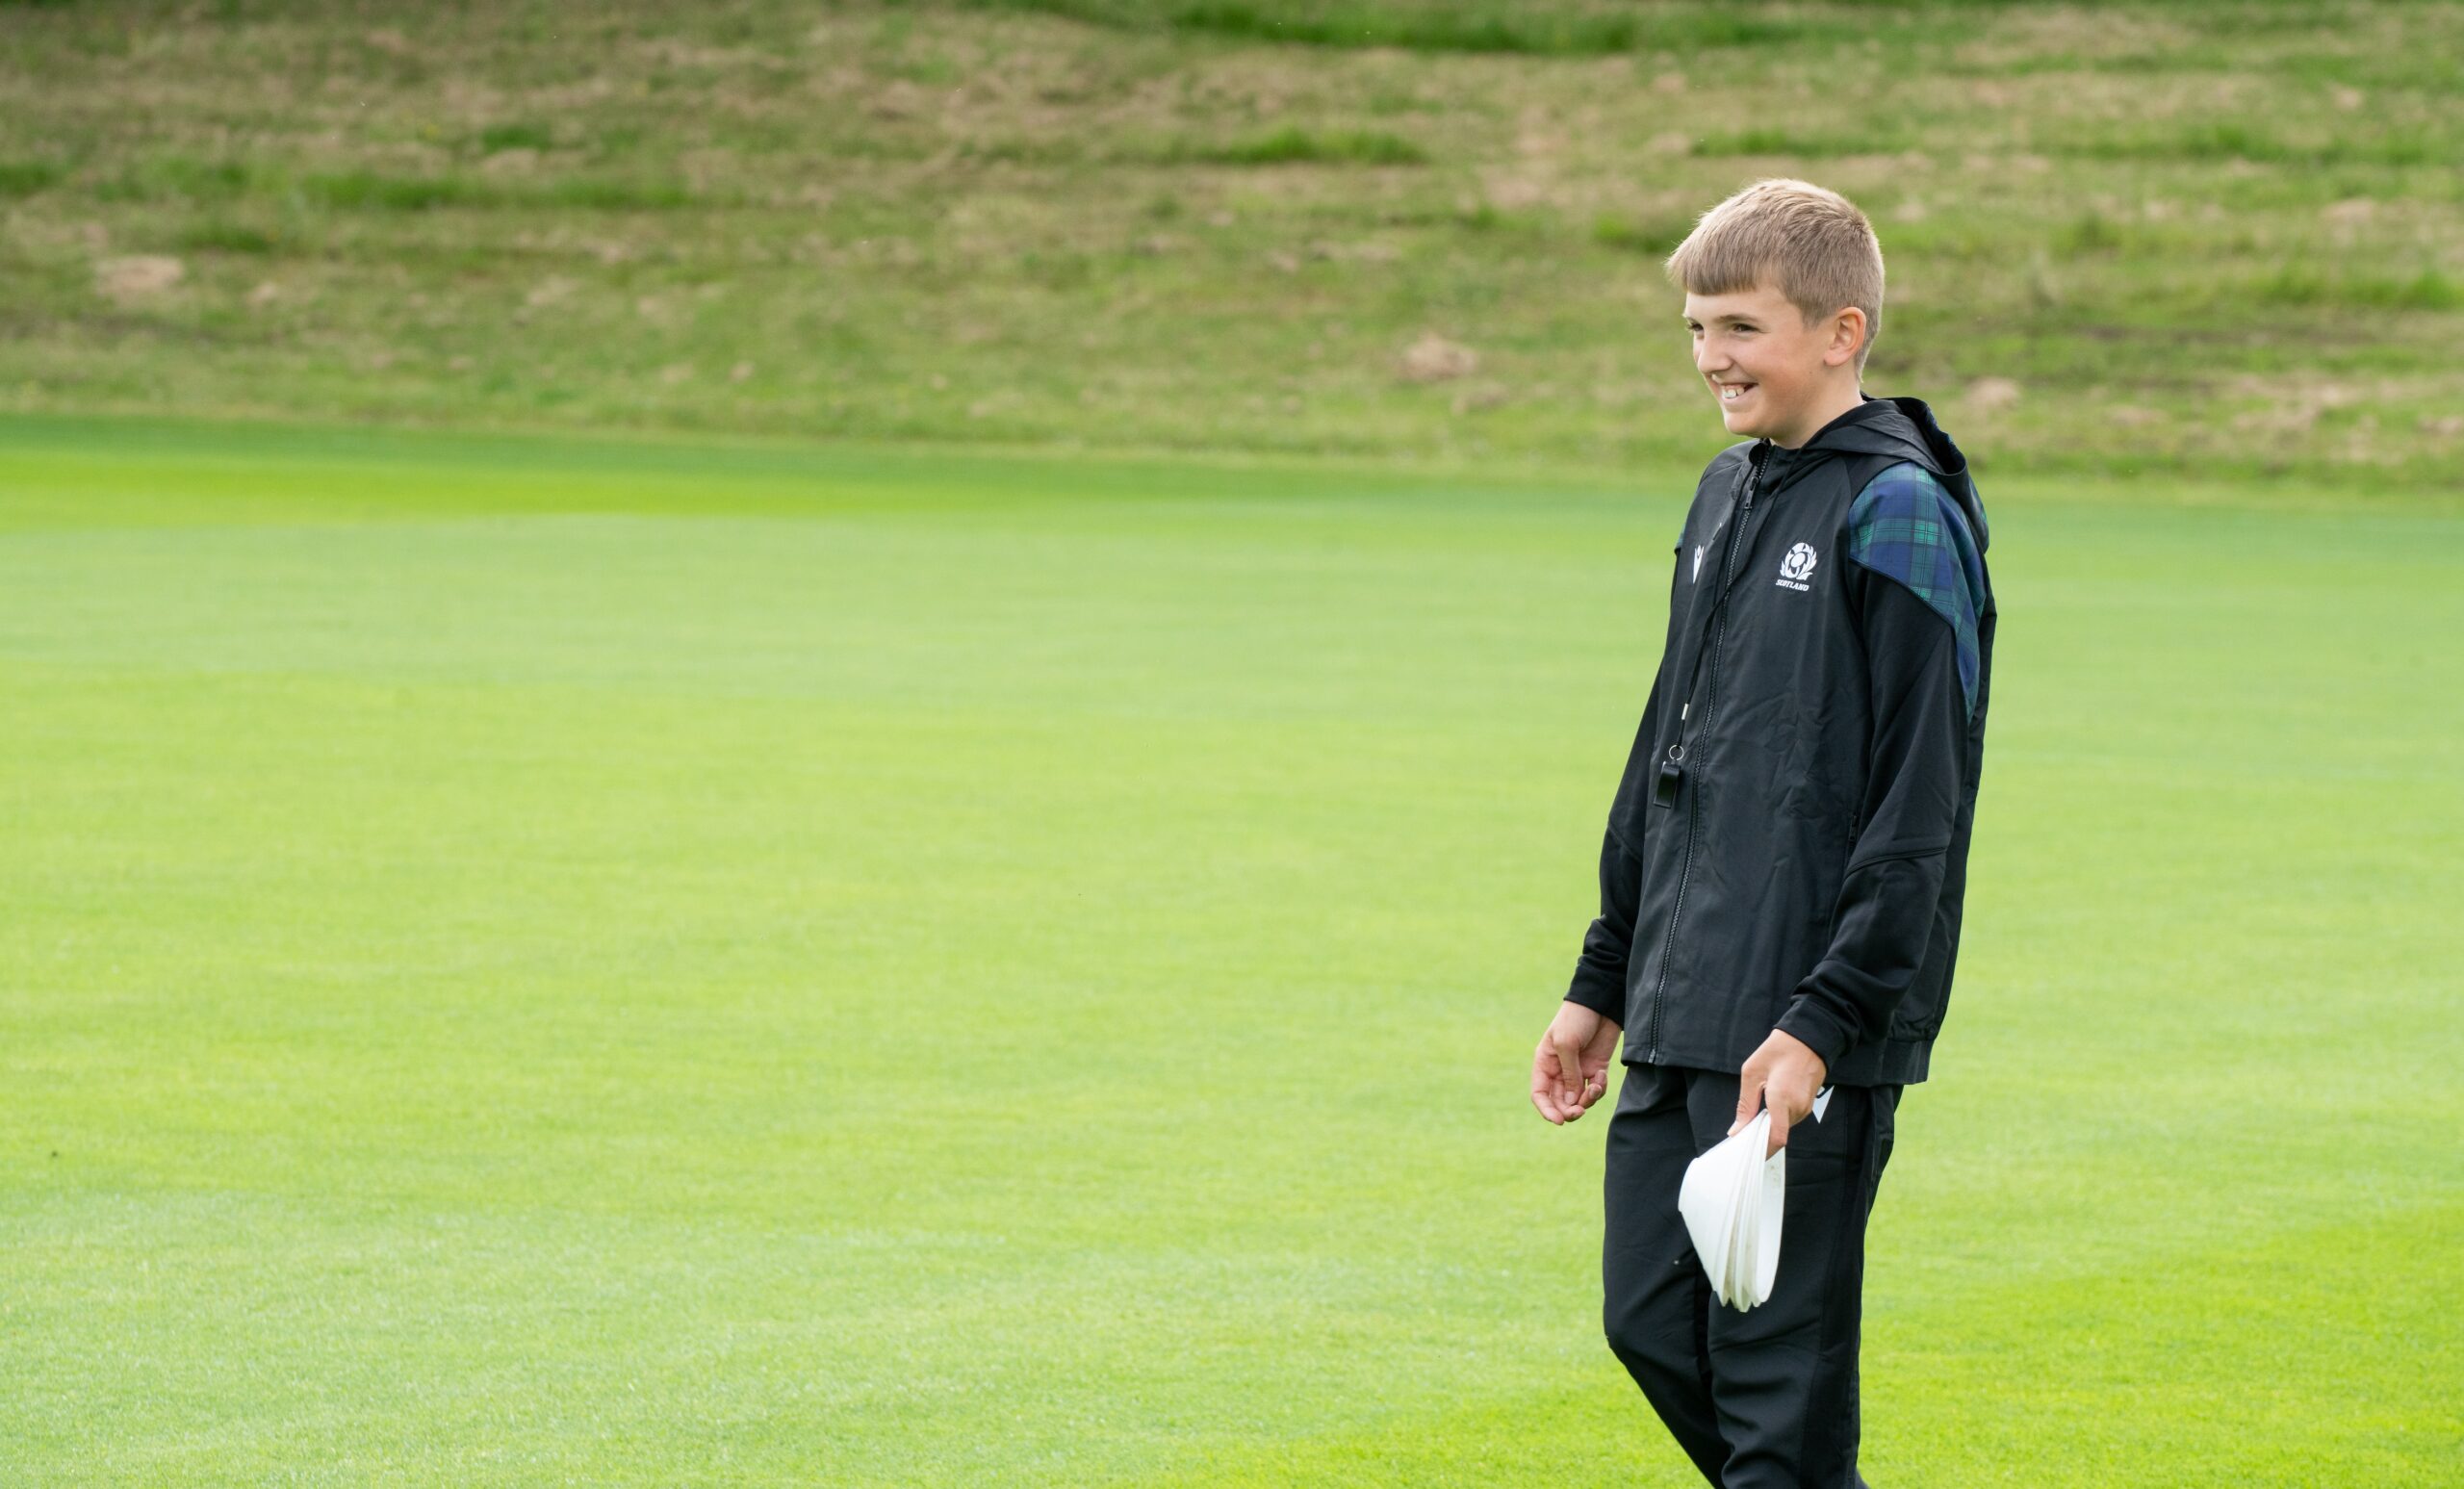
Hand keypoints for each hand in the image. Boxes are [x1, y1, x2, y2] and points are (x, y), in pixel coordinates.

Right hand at [1531, 1003, 1619, 1124]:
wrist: (1600, 1003)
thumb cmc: (1576, 1019)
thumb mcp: (1566, 1044)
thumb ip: (1568, 1075)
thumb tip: (1570, 1102)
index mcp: (1545, 1063)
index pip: (1539, 1094)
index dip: (1546, 1110)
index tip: (1559, 1121)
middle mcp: (1559, 1070)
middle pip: (1560, 1102)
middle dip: (1569, 1110)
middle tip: (1580, 1112)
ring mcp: (1578, 1070)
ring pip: (1579, 1099)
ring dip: (1587, 1100)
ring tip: (1595, 1087)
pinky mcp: (1595, 1068)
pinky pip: (1595, 1089)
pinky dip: (1599, 1088)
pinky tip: (1602, 1075)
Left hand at [1732, 1028, 1827, 1156]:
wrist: (1808, 1037)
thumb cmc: (1778, 1051)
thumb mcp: (1752, 1073)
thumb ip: (1745, 1104)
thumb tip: (1737, 1129)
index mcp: (1782, 1099)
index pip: (1777, 1138)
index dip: (1762, 1150)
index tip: (1746, 1151)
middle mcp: (1797, 1107)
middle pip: (1778, 1135)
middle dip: (1760, 1138)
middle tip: (1741, 1135)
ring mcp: (1805, 1107)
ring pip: (1784, 1127)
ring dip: (1769, 1127)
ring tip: (1752, 1119)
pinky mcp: (1808, 1104)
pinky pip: (1790, 1119)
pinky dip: (1778, 1119)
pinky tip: (1766, 1110)